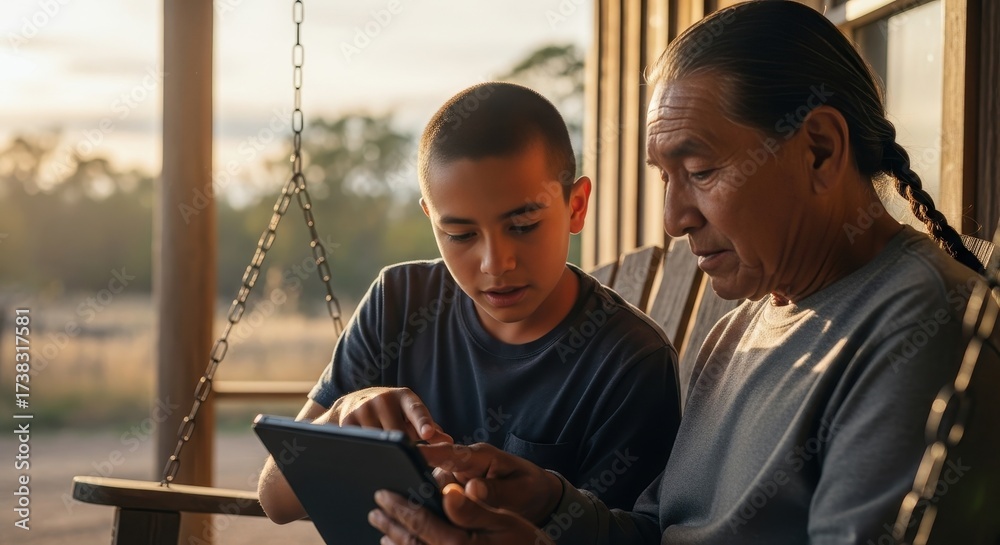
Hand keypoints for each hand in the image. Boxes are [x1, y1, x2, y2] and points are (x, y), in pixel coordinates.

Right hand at [317, 387, 452, 443]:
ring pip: (379, 440)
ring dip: (383, 451)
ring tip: (384, 455)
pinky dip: (365, 452)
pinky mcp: (347, 421)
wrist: (354, 403)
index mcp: (404, 397)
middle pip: (397, 432)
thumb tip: (448, 443)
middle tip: (405, 460)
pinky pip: (360, 443)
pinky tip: (366, 455)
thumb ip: (431, 429)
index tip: (428, 434)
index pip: (416, 410)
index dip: (423, 422)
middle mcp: (383, 399)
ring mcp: (364, 408)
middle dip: (403, 448)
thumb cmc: (392, 413)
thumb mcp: (411, 416)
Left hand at [369, 484, 553, 544]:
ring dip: (396, 542)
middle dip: (390, 524)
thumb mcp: (505, 521)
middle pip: (410, 541)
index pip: (419, 522)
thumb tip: (446, 493)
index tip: (382, 494)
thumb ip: (472, 509)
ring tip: (384, 531)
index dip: (398, 506)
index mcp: (458, 544)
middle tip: (375, 511)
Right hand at [419, 443, 562, 525]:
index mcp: (479, 456)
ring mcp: (456, 479)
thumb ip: (497, 490)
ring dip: (427, 500)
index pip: (450, 452)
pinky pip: (437, 498)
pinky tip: (428, 520)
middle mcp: (462, 465)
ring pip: (431, 488)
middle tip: (411, 499)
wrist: (537, 495)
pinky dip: (433, 508)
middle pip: (432, 473)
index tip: (409, 453)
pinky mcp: (453, 493)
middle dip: (420, 483)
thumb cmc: (530, 488)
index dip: (429, 453)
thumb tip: (471, 489)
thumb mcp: (520, 490)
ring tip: (419, 514)